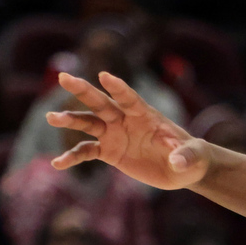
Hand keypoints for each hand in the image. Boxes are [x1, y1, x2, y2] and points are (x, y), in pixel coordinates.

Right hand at [48, 72, 211, 190]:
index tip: (105, 76)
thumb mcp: (193, 156)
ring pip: (88, 123)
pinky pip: (86, 152)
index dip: (118, 88)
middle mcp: (125, 120)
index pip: (130, 99)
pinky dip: (72, 157)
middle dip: (83, 90)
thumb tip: (177, 161)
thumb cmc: (191, 156)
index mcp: (144, 115)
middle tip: (64, 77)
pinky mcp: (109, 151)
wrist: (182, 169)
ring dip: (70, 120)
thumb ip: (186, 155)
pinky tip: (58, 164)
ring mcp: (114, 134)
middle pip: (101, 103)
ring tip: (52, 118)